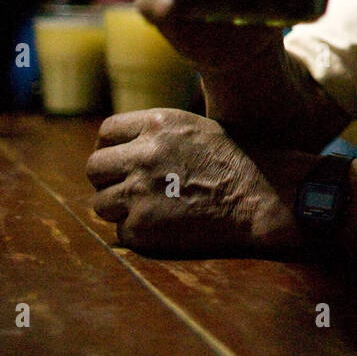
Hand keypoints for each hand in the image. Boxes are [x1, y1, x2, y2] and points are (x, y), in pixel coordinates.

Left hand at [86, 108, 314, 253]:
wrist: (261, 198)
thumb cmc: (237, 162)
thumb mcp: (196, 128)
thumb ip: (156, 134)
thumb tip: (124, 145)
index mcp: (156, 124)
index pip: (107, 131)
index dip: (112, 147)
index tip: (123, 159)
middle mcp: (142, 155)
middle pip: (94, 167)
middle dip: (109, 178)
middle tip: (130, 187)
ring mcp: (139, 192)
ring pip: (100, 203)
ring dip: (119, 207)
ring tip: (149, 208)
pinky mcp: (142, 227)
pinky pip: (121, 230)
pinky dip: (138, 231)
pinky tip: (166, 225)